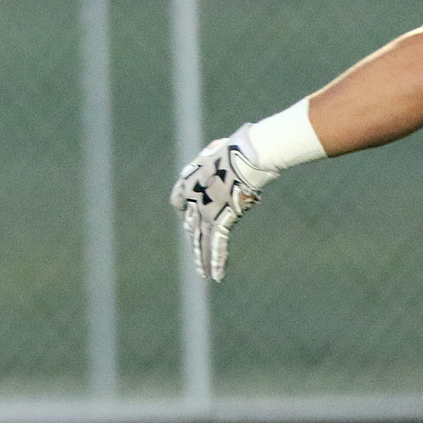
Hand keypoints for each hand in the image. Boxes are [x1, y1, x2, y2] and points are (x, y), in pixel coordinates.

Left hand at [169, 124, 278, 281]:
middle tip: (196, 260)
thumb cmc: (239, 146)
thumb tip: (236, 149)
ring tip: (204, 276)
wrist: (245, 153)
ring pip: (202, 241)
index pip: (177, 202)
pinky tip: (215, 276)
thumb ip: (220, 155)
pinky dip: (217, 261)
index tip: (190, 221)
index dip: (185, 214)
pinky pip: (217, 244)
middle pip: (191, 227)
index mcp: (187, 181)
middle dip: (196, 245)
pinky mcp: (220, 219)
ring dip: (203, 260)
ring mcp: (205, 211)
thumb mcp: (222, 148)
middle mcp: (193, 199)